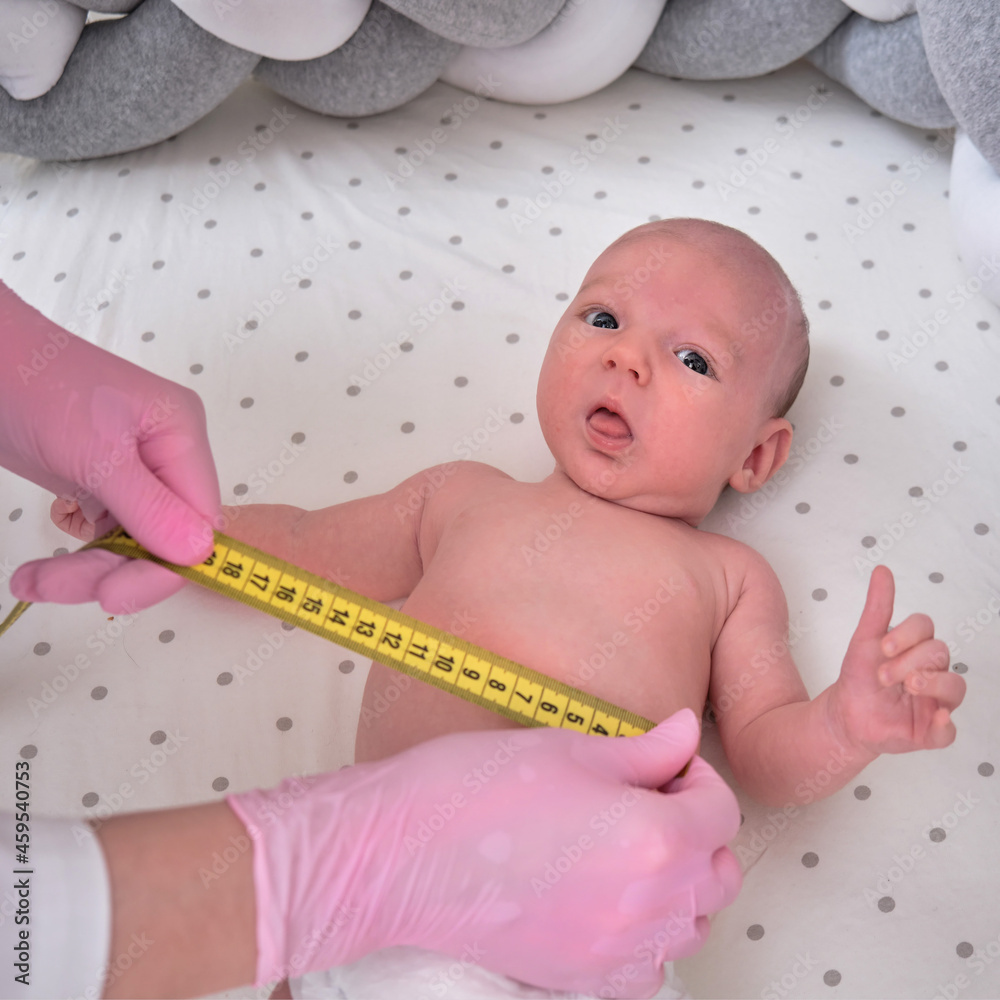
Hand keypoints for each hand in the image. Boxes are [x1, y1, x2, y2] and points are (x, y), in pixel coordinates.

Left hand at [0, 282, 219, 612]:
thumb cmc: (35, 385)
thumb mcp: (94, 451)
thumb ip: (149, 506)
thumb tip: (198, 554)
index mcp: (181, 437)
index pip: (200, 520)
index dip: (167, 565)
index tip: (115, 594)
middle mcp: (166, 458)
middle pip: (166, 540)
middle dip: (114, 570)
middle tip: (57, 586)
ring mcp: (135, 474)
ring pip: (133, 546)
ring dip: (85, 571)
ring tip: (32, 581)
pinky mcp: (103, 486)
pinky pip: (106, 538)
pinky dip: (75, 560)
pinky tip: (40, 569)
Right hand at [228, 709, 741, 997]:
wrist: (399, 856)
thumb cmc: (472, 791)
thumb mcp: (568, 747)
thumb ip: (644, 748)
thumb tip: (686, 729)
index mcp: (653, 840)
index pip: (721, 810)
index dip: (695, 775)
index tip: (663, 762)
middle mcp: (648, 907)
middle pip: (718, 871)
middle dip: (697, 827)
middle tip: (646, 796)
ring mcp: (617, 954)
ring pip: (690, 920)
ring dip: (679, 880)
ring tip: (625, 843)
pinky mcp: (584, 981)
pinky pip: (650, 965)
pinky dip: (647, 930)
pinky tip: (606, 893)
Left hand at [831, 565, 965, 754]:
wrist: (846, 713)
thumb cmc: (861, 675)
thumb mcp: (864, 639)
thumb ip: (878, 607)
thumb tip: (882, 571)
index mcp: (917, 648)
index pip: (926, 629)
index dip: (907, 634)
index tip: (883, 646)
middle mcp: (932, 672)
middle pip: (940, 654)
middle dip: (910, 661)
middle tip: (883, 674)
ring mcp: (936, 701)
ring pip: (955, 687)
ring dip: (932, 684)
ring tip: (907, 687)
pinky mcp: (931, 730)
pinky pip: (949, 731)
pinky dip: (945, 726)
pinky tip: (936, 718)